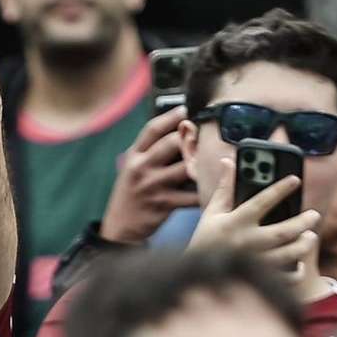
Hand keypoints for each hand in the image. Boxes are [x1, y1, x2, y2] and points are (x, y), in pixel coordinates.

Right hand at [99, 106, 201, 243]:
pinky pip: (191, 195)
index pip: (152, 129)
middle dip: (191, 137)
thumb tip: (176, 130)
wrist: (120, 227)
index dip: (171, 117)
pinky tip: (214, 187)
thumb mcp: (132, 168)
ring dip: (202, 163)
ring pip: (186, 167)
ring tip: (216, 159)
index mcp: (133, 156)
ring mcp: (152, 186)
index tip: (185, 109)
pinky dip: (204, 192)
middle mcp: (141, 168)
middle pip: (172, 143)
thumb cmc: (131, 194)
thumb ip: (149, 151)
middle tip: (205, 135)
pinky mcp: (163, 204)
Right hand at [188, 157, 320, 274]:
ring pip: (288, 254)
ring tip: (310, 236)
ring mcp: (253, 264)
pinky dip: (295, 271)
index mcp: (233, 224)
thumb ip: (225, 188)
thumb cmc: (205, 240)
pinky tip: (298, 263)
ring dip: (303, 244)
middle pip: (282, 232)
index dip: (279, 189)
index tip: (295, 179)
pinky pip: (284, 277)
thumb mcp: (212, 213)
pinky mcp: (257, 281)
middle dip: (302, 221)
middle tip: (314, 214)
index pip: (261, 202)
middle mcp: (244, 243)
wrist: (193, 276)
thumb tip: (229, 161)